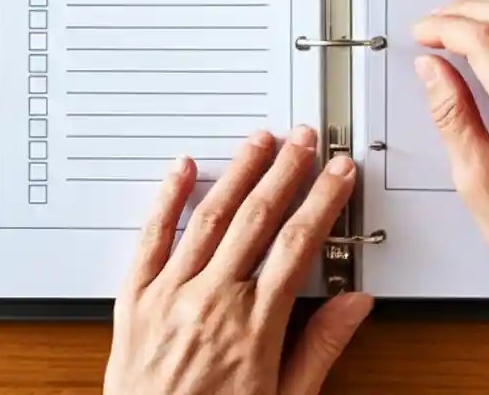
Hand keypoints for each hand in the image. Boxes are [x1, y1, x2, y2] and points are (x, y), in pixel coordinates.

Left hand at [104, 126, 372, 394]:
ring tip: (259, 141)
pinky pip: (150, 239)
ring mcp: (169, 297)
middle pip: (257, 218)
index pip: (298, 244)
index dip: (322, 200)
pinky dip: (166, 199)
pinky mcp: (134, 302)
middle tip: (304, 140)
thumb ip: (320, 347)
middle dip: (286, 171)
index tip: (338, 173)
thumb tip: (355, 304)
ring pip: (209, 218)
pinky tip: (182, 169)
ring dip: (238, 173)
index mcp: (254, 327)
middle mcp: (212, 302)